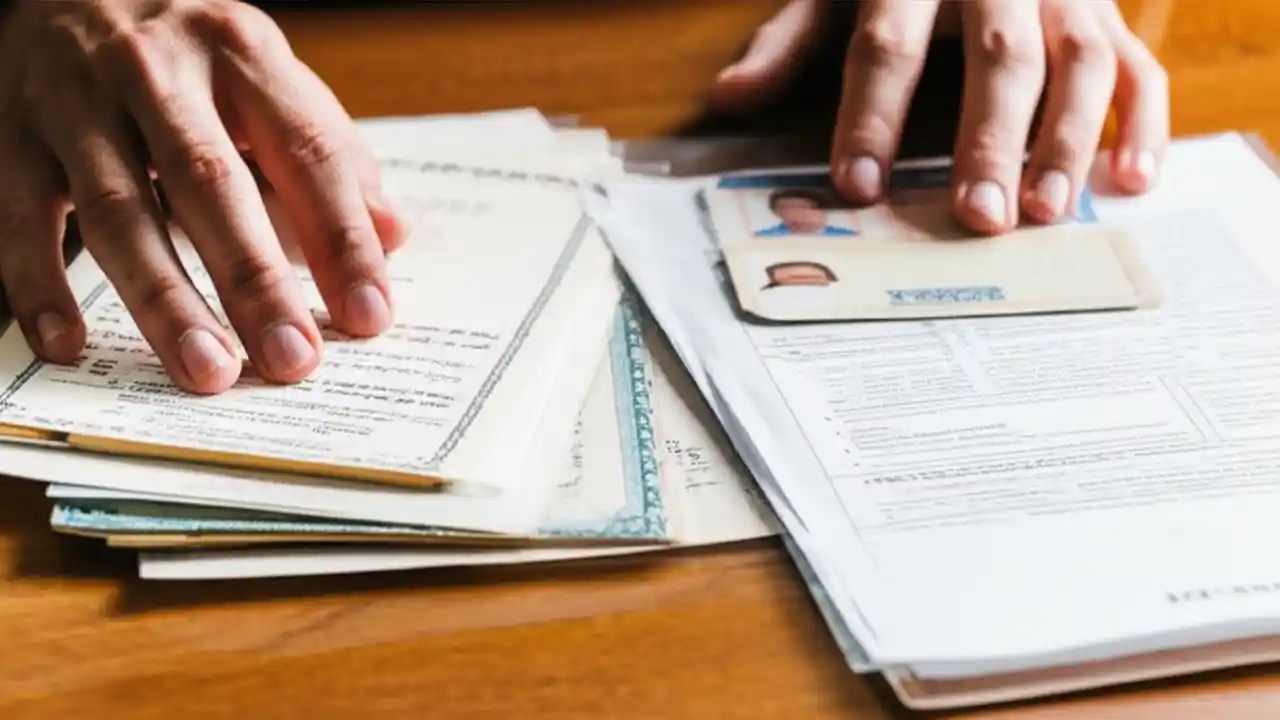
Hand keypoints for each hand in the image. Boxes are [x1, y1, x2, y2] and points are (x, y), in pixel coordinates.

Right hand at [0, 0, 407, 393]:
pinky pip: (19, 217)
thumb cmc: (192, 55)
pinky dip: (39, 285)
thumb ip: (331, 155)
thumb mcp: (270, 79)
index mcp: (241, 53)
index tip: (369, 315)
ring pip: (117, 210)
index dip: (342, 239)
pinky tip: (69, 345)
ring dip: (163, 299)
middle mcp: (156, 71)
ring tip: (206, 370)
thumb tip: (393, 235)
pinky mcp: (12, 136)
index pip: (306, 153)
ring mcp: (75, 103)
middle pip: (209, 184)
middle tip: (291, 360)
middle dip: (253, 281)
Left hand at [711, 0, 1169, 233]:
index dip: (871, 115)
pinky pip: (1139, 67)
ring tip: (1047, 211)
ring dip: (1067, 139)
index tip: (857, 186)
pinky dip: (1144, 123)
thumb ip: (787, 44)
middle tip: (976, 217)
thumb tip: (726, 100)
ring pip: (1080, 60)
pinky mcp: (1109, 15)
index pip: (887, 43)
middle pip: (999, 55)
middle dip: (987, 138)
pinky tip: (1133, 182)